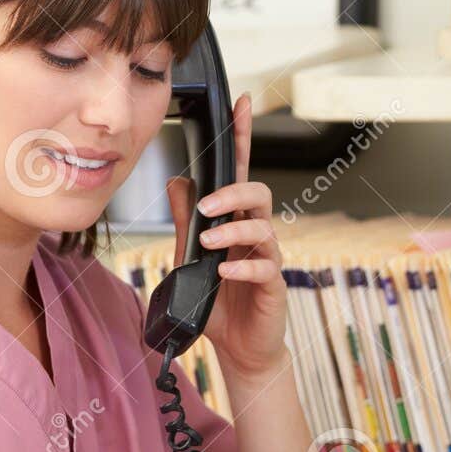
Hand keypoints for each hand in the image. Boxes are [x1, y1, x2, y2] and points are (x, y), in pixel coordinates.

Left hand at [165, 92, 288, 383]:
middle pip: (257, 193)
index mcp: (235, 221)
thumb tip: (177, 183)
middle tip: (206, 207)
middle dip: (233, 192)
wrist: (238, 348)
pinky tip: (223, 273)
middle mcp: (255, 234)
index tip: (242, 104)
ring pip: (263, 227)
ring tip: (208, 243)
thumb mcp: (188, 258)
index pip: (239, 172)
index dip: (242, 137)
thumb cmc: (217, 301)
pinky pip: (264, 268)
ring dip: (233, 229)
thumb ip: (186, 222)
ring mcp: (267, 258)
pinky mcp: (273, 285)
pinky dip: (241, 268)